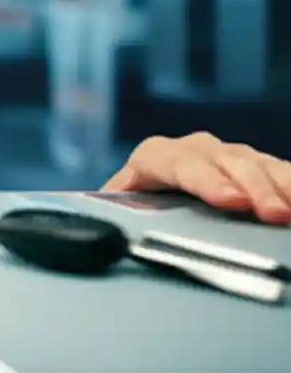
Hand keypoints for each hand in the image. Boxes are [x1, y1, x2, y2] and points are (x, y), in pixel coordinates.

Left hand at [101, 132, 290, 224]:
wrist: (155, 183)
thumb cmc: (136, 196)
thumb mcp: (121, 199)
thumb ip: (114, 207)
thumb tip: (99, 223)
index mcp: (156, 155)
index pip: (181, 164)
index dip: (207, 181)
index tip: (230, 201)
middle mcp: (196, 149)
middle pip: (227, 162)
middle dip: (253, 188)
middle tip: (273, 214)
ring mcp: (229, 155)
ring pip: (259, 164)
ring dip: (280, 186)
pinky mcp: (257, 165)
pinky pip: (280, 171)